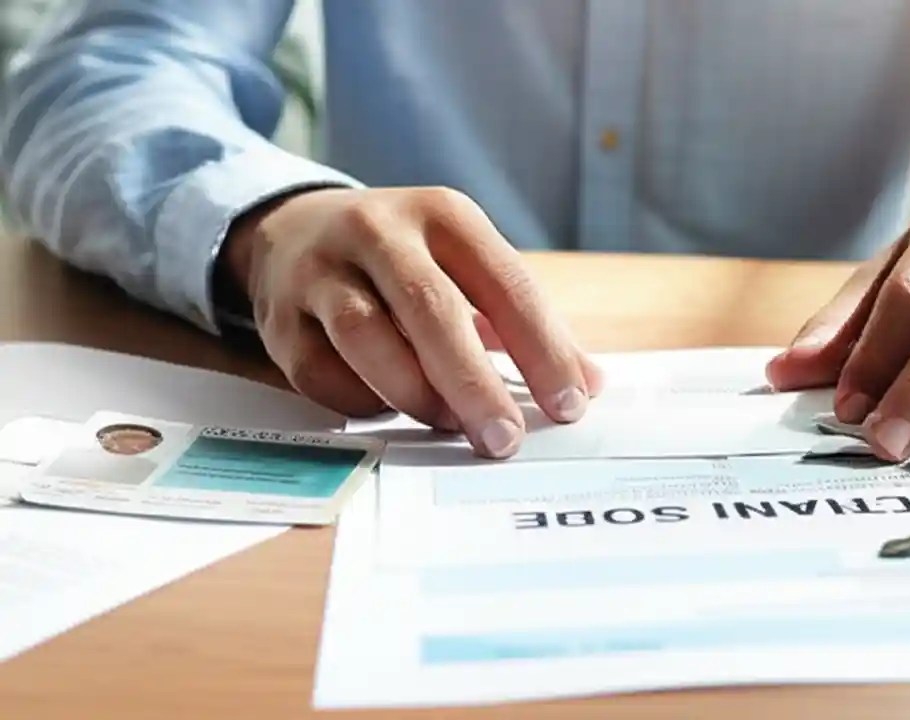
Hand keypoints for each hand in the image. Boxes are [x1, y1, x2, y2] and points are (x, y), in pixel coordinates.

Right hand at [218, 187, 602, 457]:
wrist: (293, 231)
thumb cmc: (405, 260)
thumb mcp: (467, 265)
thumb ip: (524, 323)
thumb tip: (589, 386)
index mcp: (443, 215)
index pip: (505, 283)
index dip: (542, 347)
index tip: (570, 403)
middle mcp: (379, 231)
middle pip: (430, 309)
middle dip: (473, 382)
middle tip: (504, 439)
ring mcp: (321, 271)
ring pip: (366, 337)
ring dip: (416, 393)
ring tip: (452, 424)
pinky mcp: (281, 318)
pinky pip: (322, 374)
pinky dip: (362, 402)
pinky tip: (389, 410)